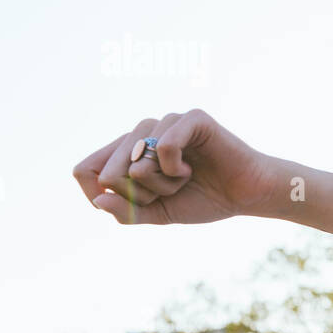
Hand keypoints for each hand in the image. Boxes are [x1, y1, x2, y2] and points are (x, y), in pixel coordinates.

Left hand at [73, 109, 277, 224]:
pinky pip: (162, 147)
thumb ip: (126, 211)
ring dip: (161, 185)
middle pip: (109, 173)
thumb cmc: (204, 199)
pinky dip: (175, 170)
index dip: (98, 194)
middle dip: (140, 196)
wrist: (247, 195)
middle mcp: (142, 132)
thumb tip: (97, 199)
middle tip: (168, 192)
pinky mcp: (191, 118)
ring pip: (136, 163)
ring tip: (184, 180)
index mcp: (129, 151)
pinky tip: (191, 169)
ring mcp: (166, 121)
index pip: (85, 169)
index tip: (132, 205)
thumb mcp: (158, 214)